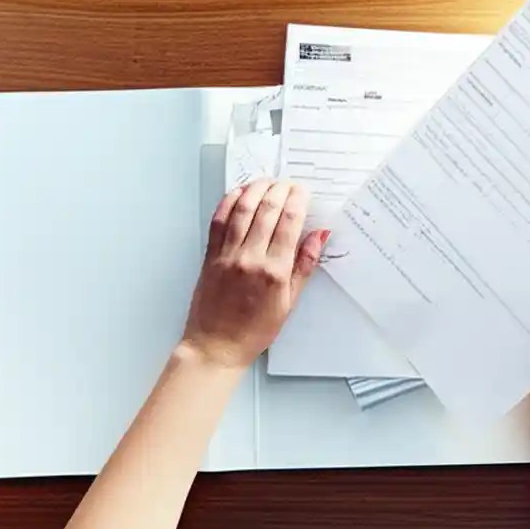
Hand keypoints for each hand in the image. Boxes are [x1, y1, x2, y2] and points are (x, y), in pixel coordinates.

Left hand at [180, 179, 327, 367]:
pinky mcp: (210, 256)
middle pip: (268, 209)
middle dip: (280, 190)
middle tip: (288, 184)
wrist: (217, 346)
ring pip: (243, 208)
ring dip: (256, 189)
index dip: (298, 200)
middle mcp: (251, 258)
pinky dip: (229, 202)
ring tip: (267, 182)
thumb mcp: (290, 303)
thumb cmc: (254, 331)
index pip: (290, 222)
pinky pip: (219, 220)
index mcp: (275, 271)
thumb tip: (319, 235)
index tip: (303, 192)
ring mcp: (228, 255)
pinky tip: (239, 194)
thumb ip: (304, 266)